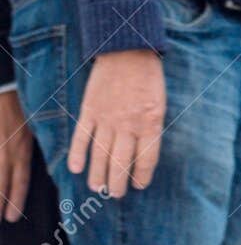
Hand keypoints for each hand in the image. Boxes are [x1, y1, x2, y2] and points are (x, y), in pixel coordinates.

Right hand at [0, 91, 34, 222]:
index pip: (20, 179)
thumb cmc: (20, 105)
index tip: (11, 218)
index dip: (16, 199)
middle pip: (1, 183)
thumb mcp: (31, 127)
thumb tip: (25, 161)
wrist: (4, 88)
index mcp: (22, 147)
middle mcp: (7, 151)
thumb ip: (27, 145)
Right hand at [69, 50, 164, 198]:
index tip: (139, 185)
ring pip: (100, 155)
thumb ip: (151, 128)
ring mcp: (106, 118)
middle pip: (121, 162)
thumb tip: (143, 154)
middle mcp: (128, 124)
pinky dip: (77, 155)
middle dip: (119, 182)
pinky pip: (81, 138)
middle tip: (117, 193)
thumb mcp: (161, 103)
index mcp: (151, 122)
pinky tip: (76, 169)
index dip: (142, 176)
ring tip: (98, 188)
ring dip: (98, 175)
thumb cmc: (149, 78)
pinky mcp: (89, 110)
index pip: (146, 158)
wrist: (128, 51)